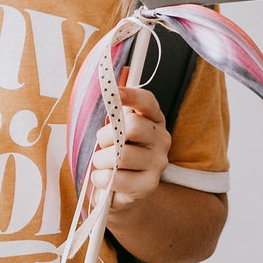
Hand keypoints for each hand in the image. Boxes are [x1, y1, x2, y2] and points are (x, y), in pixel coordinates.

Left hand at [89, 67, 170, 212]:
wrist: (120, 192)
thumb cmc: (113, 154)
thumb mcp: (111, 128)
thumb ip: (115, 104)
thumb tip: (120, 70)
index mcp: (153, 119)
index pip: (147, 101)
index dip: (131, 95)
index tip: (114, 93)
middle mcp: (161, 139)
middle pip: (133, 126)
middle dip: (106, 136)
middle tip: (100, 144)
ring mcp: (158, 163)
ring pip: (121, 155)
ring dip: (100, 160)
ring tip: (101, 164)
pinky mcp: (149, 185)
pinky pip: (116, 178)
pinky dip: (100, 178)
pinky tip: (102, 178)